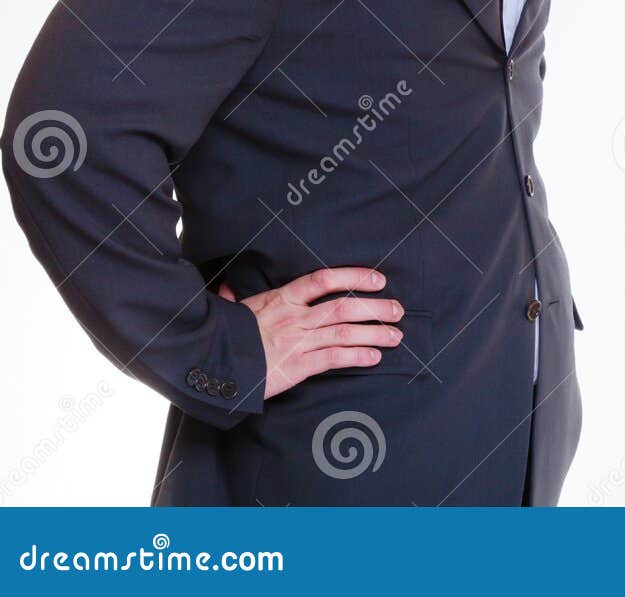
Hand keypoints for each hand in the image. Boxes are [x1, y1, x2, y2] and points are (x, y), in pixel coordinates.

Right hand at [218, 267, 405, 399]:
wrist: (210, 364)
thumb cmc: (222, 336)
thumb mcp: (233, 310)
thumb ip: (237, 298)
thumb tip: (226, 289)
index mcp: (282, 298)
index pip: (324, 279)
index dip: (354, 276)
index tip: (378, 279)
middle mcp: (294, 317)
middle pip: (344, 306)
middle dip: (376, 307)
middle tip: (397, 309)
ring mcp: (297, 341)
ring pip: (345, 332)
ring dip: (375, 333)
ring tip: (395, 335)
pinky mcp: (297, 366)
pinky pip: (334, 358)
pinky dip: (357, 356)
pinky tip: (374, 357)